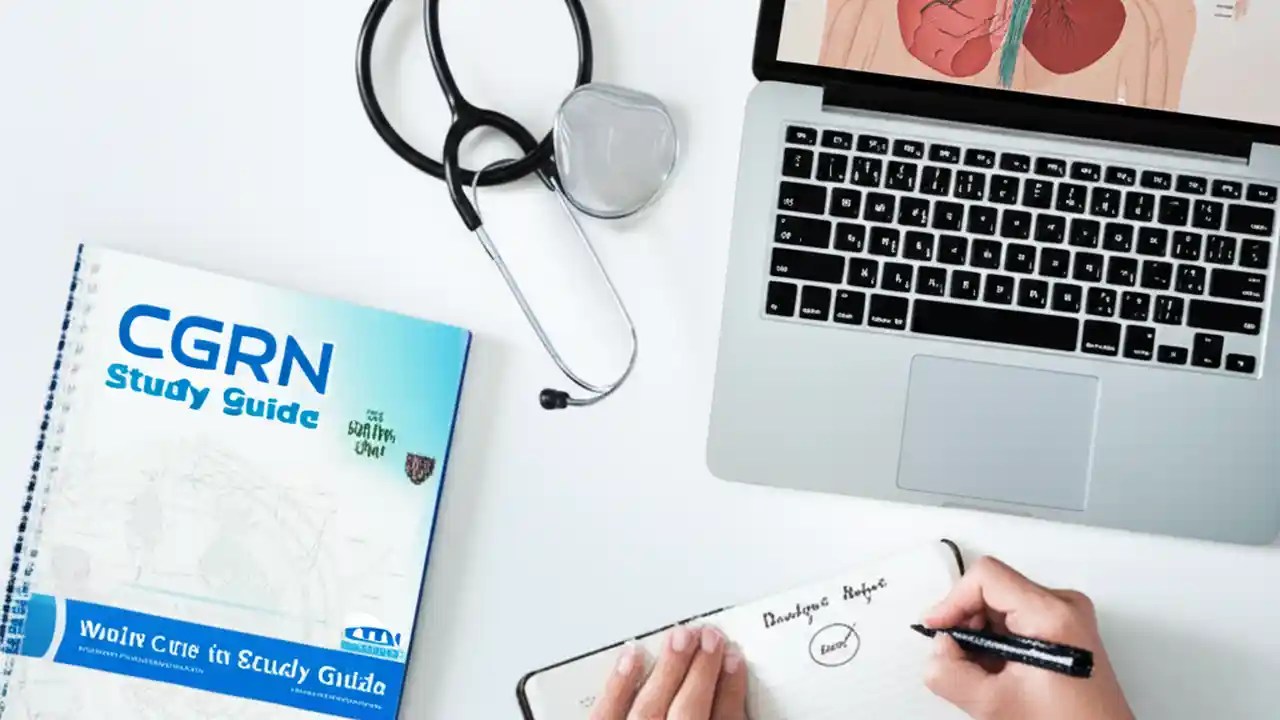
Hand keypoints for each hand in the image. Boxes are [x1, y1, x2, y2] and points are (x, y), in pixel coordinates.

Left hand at [591, 625, 746, 719]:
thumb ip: (717, 716)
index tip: (735, 660)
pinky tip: (630, 657)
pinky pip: (606, 714)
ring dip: (669, 668)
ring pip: (650, 706)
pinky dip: (619, 685)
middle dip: (702, 669)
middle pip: (688, 709)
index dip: (731, 689)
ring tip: (681, 636)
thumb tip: (730, 694)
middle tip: (711, 637)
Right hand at [921, 557, 1133, 719]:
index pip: (986, 577)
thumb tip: (939, 648)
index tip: (939, 628)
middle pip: (993, 589)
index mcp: (1052, 614)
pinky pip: (1017, 619)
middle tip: (958, 658)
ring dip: (980, 636)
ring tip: (982, 673)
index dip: (953, 601)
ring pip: (1001, 605)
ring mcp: (1068, 617)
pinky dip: (997, 642)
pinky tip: (999, 673)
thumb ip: (947, 671)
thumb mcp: (991, 704)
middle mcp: (1065, 606)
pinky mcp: (1065, 630)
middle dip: (966, 623)